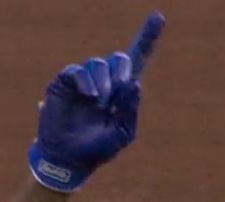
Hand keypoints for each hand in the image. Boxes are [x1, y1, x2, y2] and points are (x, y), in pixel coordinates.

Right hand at [28, 11, 165, 192]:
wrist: (68, 160)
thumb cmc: (97, 150)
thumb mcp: (122, 134)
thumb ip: (130, 109)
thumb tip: (134, 82)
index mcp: (121, 92)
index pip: (137, 60)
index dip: (148, 38)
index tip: (159, 17)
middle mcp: (104, 82)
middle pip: (119, 58)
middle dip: (122, 68)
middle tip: (119, 87)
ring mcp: (84, 81)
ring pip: (98, 63)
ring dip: (104, 80)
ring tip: (101, 101)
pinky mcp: (64, 84)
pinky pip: (77, 70)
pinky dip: (87, 81)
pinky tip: (91, 96)